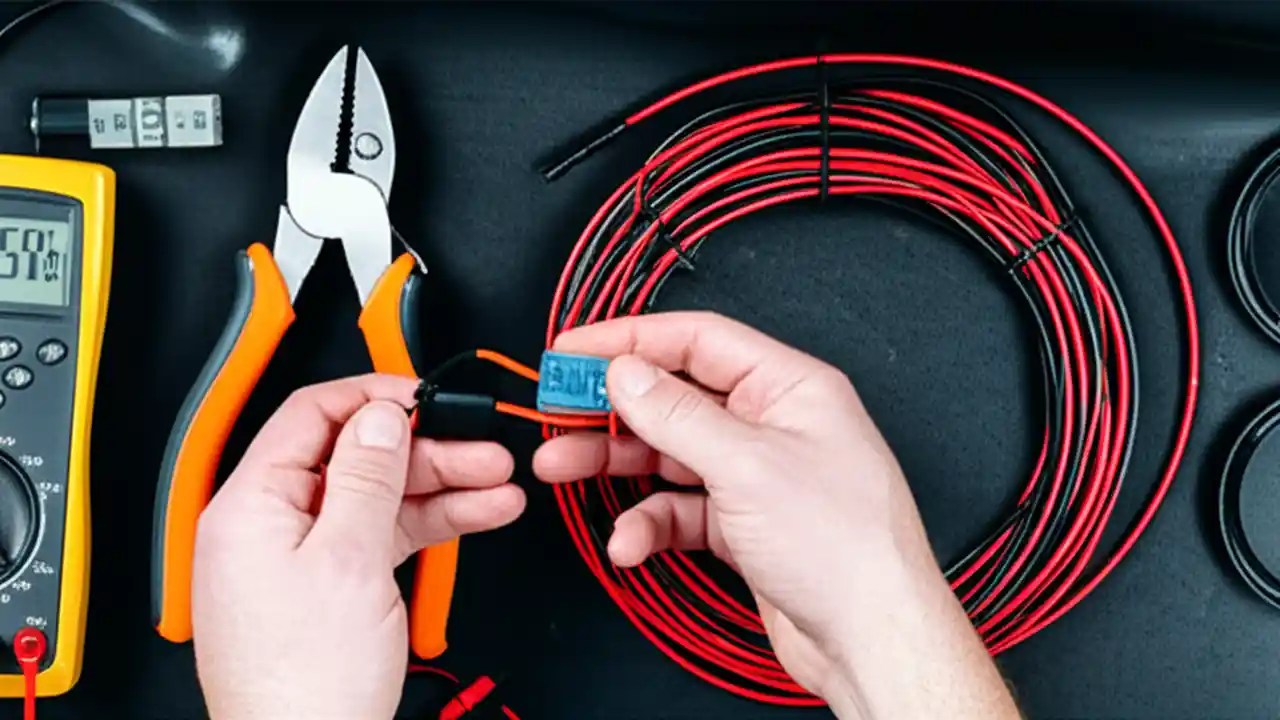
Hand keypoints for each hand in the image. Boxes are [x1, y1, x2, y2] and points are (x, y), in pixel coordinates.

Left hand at [192, 375, 525, 719]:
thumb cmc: (303, 687)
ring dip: (440, 486)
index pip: (310, 415)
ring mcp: (300, 558)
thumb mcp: (347, 561)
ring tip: (496, 484)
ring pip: (377, 498)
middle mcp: (268, 526)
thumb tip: (380, 415)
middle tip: (481, 448)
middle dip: (426, 450)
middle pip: (354, 458)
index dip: (374, 397)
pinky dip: (429, 525)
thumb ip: (366, 478)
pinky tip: (476, 514)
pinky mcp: (329, 587)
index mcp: (250, 506)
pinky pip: (381, 537)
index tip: (426, 396)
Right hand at [534, 312, 1016, 719]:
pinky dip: (647, 522)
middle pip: (673, 397)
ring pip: (667, 454)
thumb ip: (677, 415)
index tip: (573, 351)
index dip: (629, 339)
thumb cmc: (848, 549)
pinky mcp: (743, 525)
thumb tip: (627, 373)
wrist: (872, 640)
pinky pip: (679, 509)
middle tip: (555, 411)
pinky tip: (629, 540)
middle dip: (609, 407)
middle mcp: (773, 425)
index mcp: (789, 387)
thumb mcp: (748, 466)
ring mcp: (756, 476)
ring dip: (613, 463)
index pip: (696, 340)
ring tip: (562, 468)